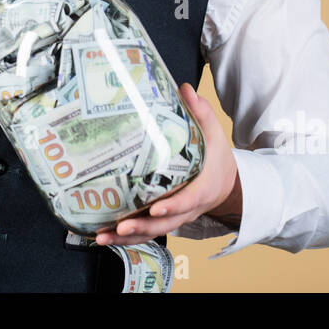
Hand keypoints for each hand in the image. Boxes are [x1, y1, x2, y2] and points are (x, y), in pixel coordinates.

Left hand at [94, 82, 240, 246]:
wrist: (226, 184)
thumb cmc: (217, 159)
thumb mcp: (215, 135)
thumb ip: (201, 113)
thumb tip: (185, 89)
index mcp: (201, 189)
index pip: (187, 202)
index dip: (171, 207)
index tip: (154, 209)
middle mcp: (186, 209)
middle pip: (164, 225)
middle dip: (140, 228)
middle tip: (120, 226)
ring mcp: (174, 218)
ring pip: (151, 234)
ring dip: (126, 238)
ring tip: (102, 237)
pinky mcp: (163, 221)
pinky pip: (144, 233)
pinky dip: (125, 238)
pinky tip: (103, 236)